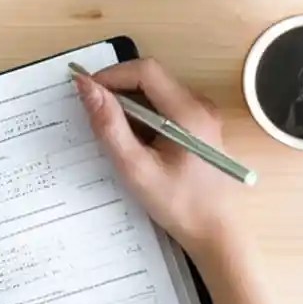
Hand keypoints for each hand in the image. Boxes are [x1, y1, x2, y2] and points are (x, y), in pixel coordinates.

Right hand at [74, 59, 235, 252]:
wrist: (215, 232)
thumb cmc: (178, 205)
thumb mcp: (136, 168)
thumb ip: (110, 126)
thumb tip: (88, 88)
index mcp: (189, 112)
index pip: (145, 71)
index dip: (112, 75)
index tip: (88, 94)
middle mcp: (200, 105)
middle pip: (150, 79)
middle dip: (118, 92)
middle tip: (98, 120)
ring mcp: (202, 114)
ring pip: (155, 92)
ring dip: (130, 106)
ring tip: (118, 138)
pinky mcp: (199, 124)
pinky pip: (164, 106)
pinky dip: (143, 117)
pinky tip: (138, 145)